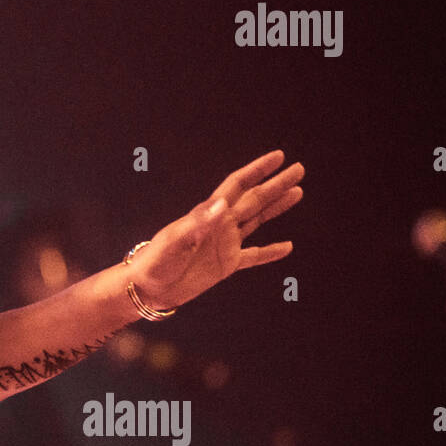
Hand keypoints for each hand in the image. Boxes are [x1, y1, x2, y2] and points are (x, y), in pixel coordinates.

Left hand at [127, 150, 304, 309]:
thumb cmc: (155, 262)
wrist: (147, 288)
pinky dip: (270, 252)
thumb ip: (198, 223)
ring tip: (297, 192)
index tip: (278, 157)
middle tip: (299, 169)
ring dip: (276, 207)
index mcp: (208, 214)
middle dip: (276, 184)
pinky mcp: (225, 265)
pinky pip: (253, 257)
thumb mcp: (175, 241)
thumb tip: (223, 204)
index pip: (238, 186)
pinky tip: (287, 247)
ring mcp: (224, 244)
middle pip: (254, 199)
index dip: (257, 170)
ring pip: (257, 221)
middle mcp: (219, 225)